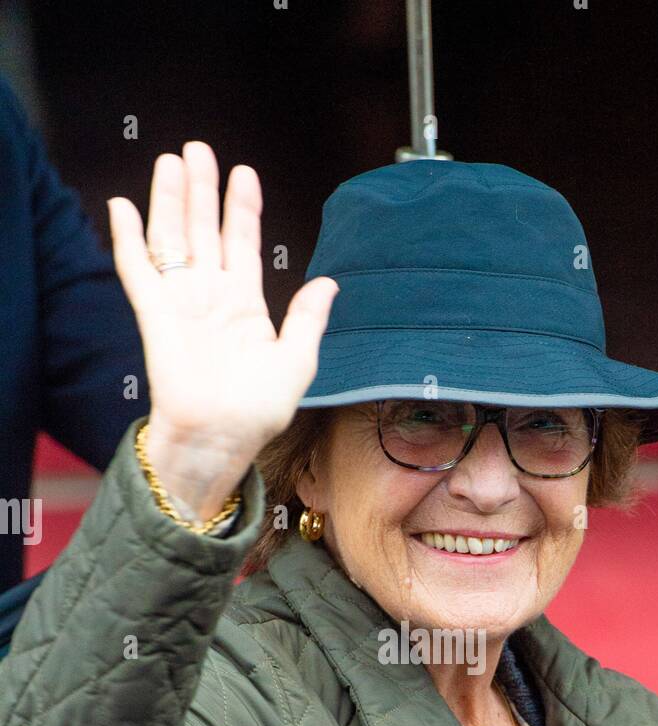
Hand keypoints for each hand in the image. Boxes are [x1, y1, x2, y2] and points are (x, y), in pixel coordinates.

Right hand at [107, 141, 337, 516]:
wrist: (222, 438)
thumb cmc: (258, 411)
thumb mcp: (297, 361)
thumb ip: (308, 319)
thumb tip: (328, 283)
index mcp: (245, 305)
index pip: (242, 243)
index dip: (242, 208)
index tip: (244, 174)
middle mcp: (211, 297)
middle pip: (203, 230)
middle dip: (201, 190)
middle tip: (198, 149)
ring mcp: (181, 303)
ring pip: (172, 240)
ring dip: (170, 200)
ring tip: (171, 162)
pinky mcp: (155, 315)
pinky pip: (137, 270)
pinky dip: (128, 239)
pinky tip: (123, 207)